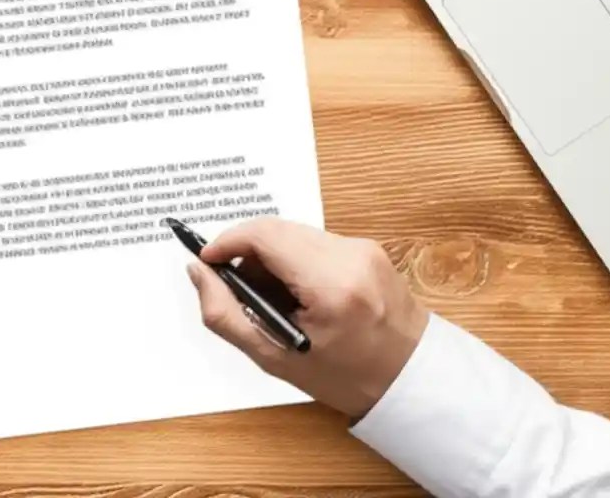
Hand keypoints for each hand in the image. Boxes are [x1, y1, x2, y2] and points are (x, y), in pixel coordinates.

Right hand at [186, 218, 427, 418]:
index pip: (266, 235)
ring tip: (270, 299)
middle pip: (277, 230)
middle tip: (237, 289)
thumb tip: (199, 272)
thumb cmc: (346, 378)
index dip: (228, 241)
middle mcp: (350, 256)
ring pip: (295, 234)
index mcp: (331, 284)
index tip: (207, 260)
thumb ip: (226, 314)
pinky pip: (315, 242)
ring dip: (271, 257)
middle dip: (247, 253)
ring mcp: (363, 248)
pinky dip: (295, 261)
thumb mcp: (274, 358)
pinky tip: (296, 295)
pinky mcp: (368, 248)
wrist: (410, 379)